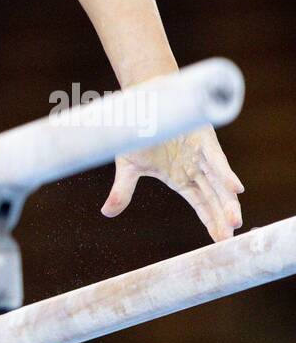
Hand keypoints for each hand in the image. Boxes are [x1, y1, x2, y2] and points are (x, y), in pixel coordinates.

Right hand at [102, 125, 243, 241]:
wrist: (137, 100)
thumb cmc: (136, 131)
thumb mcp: (127, 166)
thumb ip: (122, 191)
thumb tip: (106, 213)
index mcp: (181, 177)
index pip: (202, 205)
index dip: (211, 222)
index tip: (220, 242)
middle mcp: (196, 168)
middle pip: (214, 197)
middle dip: (222, 217)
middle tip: (229, 239)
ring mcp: (201, 153)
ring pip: (219, 182)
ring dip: (228, 201)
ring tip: (235, 221)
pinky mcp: (203, 137)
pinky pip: (216, 158)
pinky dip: (225, 173)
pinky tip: (235, 188)